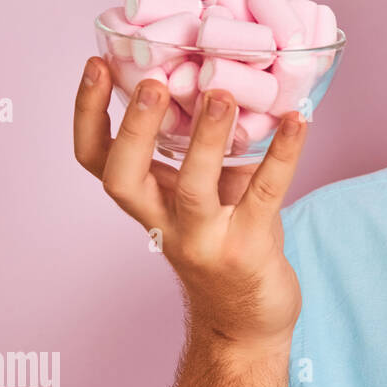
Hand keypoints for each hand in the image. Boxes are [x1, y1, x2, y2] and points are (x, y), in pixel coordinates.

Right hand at [74, 55, 308, 348]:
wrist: (246, 321)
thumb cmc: (227, 243)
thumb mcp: (205, 192)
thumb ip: (206, 146)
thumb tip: (225, 75)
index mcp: (147, 202)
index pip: (96, 159)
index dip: (88, 114)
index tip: (96, 64)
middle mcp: (164, 223)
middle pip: (124, 177)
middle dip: (133, 128)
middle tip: (151, 82)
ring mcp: (205, 239)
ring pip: (194, 188)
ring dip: (207, 138)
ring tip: (221, 94)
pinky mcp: (249, 248)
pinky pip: (265, 194)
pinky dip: (284, 154)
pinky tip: (299, 121)